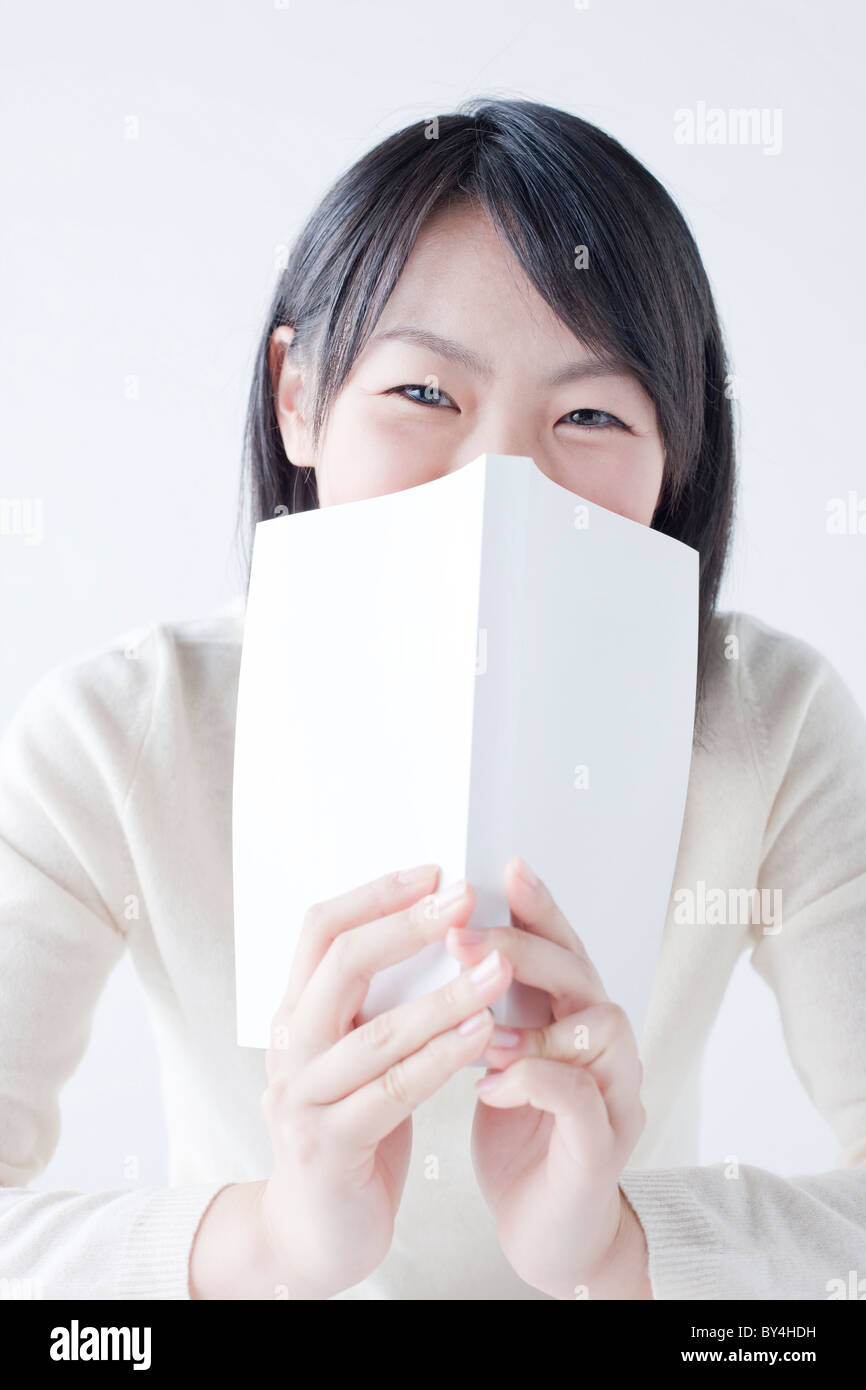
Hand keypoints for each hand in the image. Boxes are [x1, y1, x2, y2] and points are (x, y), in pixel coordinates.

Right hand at [191, 864, 512, 1298]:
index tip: (434, 871)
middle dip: (409, 925)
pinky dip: (442, 1058)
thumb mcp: (351, 1054)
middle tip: (464, 900)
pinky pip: (395, 1091)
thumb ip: (375, 1002)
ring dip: (445, 994)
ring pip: (378, 1031)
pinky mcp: (330, 1147)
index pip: (321, 930)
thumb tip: (434, 927)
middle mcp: (290, 1048)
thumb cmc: (349, 1129)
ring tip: (497, 967)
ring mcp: (304, 1098)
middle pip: (341, 962)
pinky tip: (483, 1034)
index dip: (376, 894)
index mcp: (294, 1013)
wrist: (315, 1232)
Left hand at [446, 856, 649, 1300]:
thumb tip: (446, 932)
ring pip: (596, 1027)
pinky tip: (494, 1085)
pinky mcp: (600, 1147)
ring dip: (531, 1020)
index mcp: (573, 1016)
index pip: (562, 946)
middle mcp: (604, 1046)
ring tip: (478, 1029)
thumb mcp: (500, 1053)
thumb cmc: (521, 1132)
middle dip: (521, 949)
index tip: (504, 868)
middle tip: (462, 939)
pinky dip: (536, 1082)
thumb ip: (490, 1000)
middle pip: (580, 972)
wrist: (546, 1228)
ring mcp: (611, 1094)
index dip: (538, 906)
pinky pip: (581, 1100)